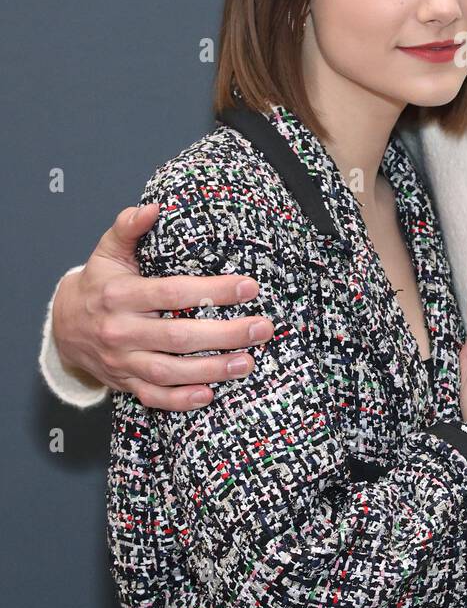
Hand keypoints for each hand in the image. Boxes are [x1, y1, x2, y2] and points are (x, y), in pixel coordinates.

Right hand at [52, 203, 275, 409]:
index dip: (212, 290)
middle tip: (261, 328)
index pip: (173, 292)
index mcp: (120, 295)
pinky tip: (210, 394)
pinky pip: (154, 397)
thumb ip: (129, 227)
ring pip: (170, 371)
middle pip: (179, 336)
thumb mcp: (108, 251)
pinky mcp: (125, 383)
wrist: (64, 326)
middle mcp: (121, 331)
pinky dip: (181, 400)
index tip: (249, 287)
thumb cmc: (99, 283)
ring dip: (212, 369)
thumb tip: (153, 207)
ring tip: (247, 361)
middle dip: (225, 334)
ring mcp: (122, 361)